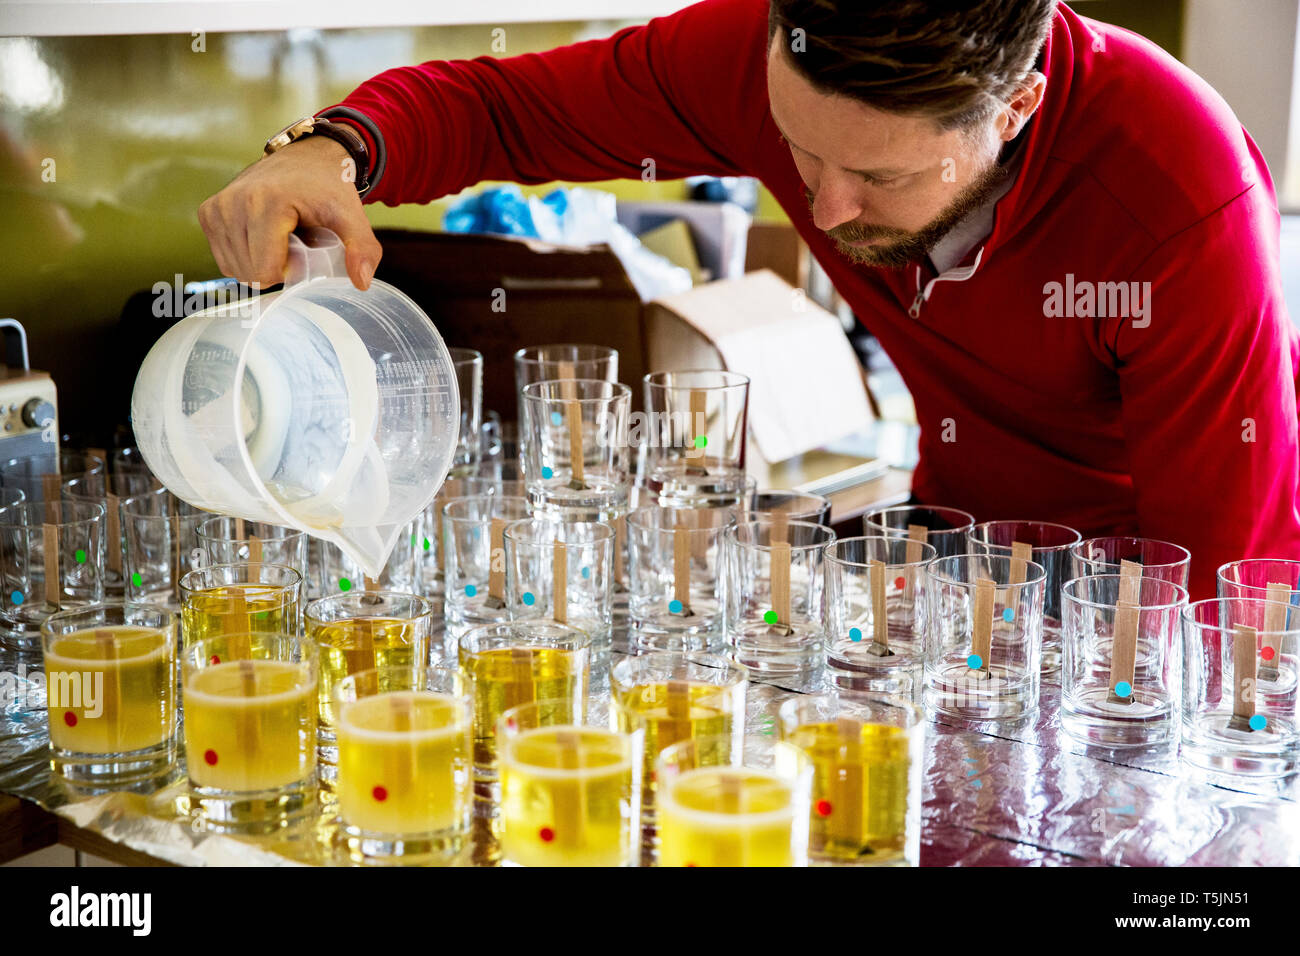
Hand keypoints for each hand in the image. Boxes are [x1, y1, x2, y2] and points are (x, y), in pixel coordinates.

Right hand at [198, 135, 381, 290]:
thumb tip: (362, 282)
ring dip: (260, 262)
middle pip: (249, 273)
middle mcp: (234, 202)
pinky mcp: (208, 212)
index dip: (290, 272)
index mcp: (266, 203)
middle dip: (276, 268)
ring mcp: (217, 207)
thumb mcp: (351, 215)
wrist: (306, 157)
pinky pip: (223, 258)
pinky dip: (245, 256)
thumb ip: (362, 247)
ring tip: (280, 236)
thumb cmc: (327, 186)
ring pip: (234, 269)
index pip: (265, 270)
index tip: (306, 249)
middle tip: (295, 242)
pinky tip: (262, 236)